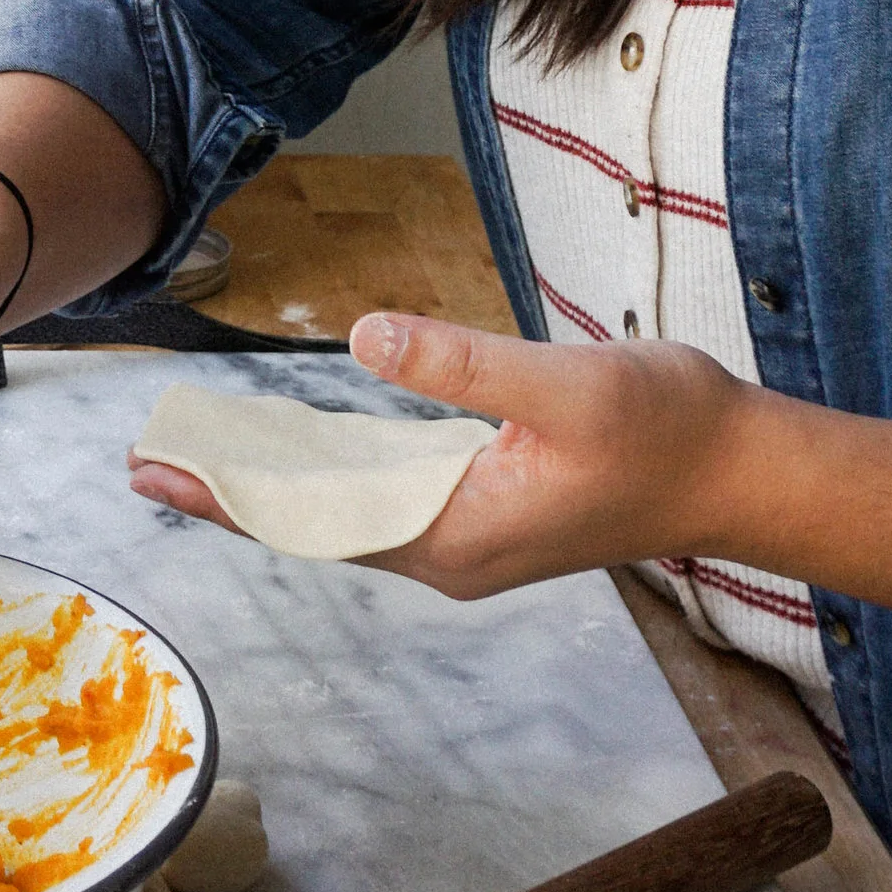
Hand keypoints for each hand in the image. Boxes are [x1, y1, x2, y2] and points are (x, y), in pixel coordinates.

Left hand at [132, 308, 891, 641]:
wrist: (741, 470)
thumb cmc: (665, 429)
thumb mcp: (562, 384)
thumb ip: (460, 365)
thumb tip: (363, 341)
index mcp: (457, 530)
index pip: (315, 517)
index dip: (234, 494)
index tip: (163, 476)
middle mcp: (452, 550)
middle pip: (316, 523)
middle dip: (233, 493)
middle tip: (150, 464)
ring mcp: (471, 536)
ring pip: (347, 515)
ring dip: (275, 485)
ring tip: (203, 459)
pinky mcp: (490, 511)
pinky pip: (384, 500)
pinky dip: (329, 477)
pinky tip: (300, 456)